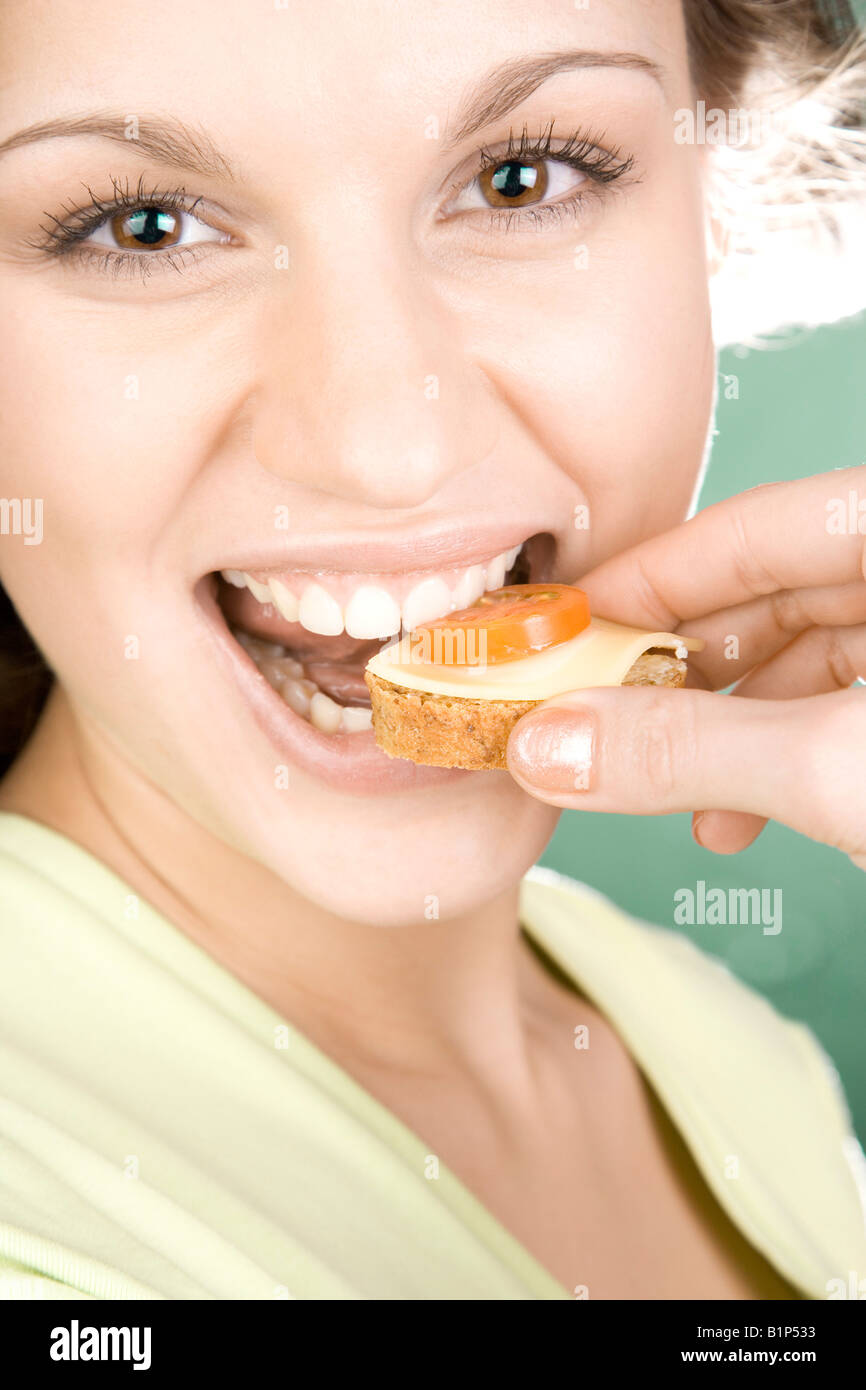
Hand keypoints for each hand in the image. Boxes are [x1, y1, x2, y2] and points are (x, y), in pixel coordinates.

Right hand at [506, 469, 865, 871]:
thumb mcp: (832, 767)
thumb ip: (692, 747)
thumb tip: (550, 744)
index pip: (744, 529)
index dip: (639, 585)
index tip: (555, 638)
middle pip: (765, 594)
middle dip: (670, 671)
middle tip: (589, 721)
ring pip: (801, 660)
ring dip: (719, 732)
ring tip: (663, 790)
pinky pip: (837, 710)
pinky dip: (780, 762)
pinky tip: (732, 819)